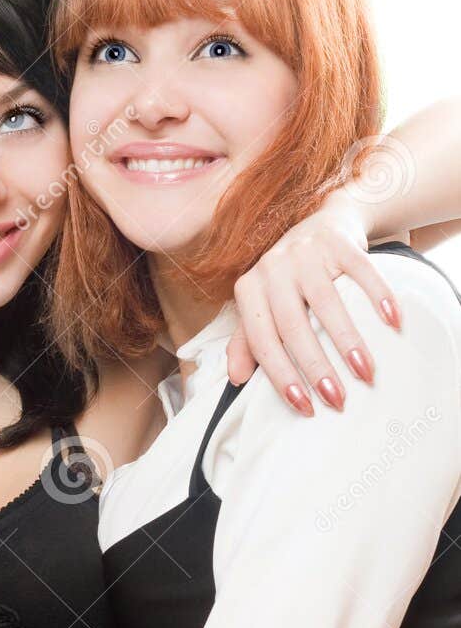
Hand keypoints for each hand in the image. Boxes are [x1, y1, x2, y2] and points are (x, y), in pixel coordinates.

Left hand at [226, 187, 403, 413]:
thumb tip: (236, 379)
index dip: (282, 377)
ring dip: (348, 342)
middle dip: (316, 367)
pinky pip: (362, 272)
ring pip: (327, 303)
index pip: (262, 341)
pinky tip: (392, 323)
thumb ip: (246, 341)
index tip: (304, 406)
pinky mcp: (339, 240)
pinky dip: (379, 298)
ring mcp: (305, 252)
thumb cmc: (288, 278)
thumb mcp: (261, 305)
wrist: (321, 222)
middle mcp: (272, 268)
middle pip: (293, 326)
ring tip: (365, 374)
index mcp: (249, 289)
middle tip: (337, 399)